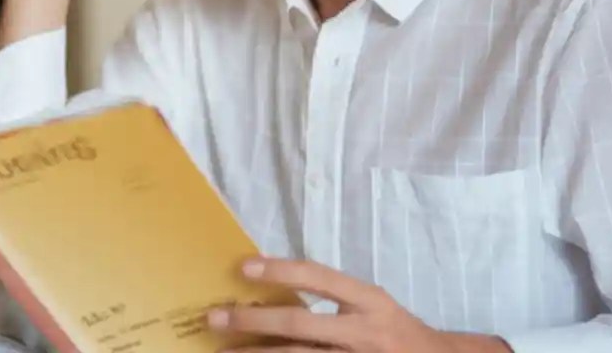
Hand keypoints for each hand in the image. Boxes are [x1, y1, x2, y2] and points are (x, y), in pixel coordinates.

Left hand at [208, 258, 513, 352]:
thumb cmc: (396, 330)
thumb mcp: (372, 306)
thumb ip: (334, 300)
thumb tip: (274, 293)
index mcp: (370, 300)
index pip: (320, 277)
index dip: (281, 270)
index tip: (243, 267)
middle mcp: (365, 331)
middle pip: (301, 324)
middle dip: (254, 320)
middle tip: (215, 318)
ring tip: (225, 349)